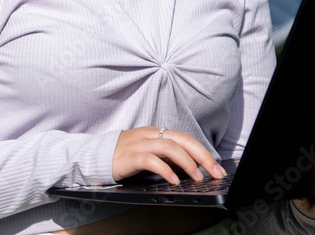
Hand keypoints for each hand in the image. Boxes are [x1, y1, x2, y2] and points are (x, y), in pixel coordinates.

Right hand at [112, 127, 227, 184]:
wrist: (97, 155)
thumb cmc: (125, 155)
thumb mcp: (150, 153)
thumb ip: (168, 157)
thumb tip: (192, 167)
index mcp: (158, 133)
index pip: (187, 139)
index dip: (205, 153)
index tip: (218, 168)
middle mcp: (151, 135)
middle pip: (183, 140)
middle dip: (203, 156)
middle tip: (216, 172)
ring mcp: (141, 144)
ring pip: (170, 147)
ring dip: (187, 163)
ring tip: (197, 177)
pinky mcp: (130, 156)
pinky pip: (151, 160)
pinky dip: (165, 170)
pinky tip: (173, 180)